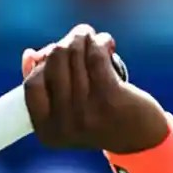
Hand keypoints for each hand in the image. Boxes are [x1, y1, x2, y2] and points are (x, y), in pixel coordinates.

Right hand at [23, 24, 170, 153]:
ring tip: (89, 35)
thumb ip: (47, 85)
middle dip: (65, 43)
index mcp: (48, 132)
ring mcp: (86, 112)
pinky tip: (105, 41)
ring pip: (74, 55)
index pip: (32, 85)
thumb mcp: (69, 109)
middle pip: (54, 64)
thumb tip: (31, 53)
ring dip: (82, 37)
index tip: (53, 55)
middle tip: (78, 37)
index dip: (40, 65)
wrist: (142, 138)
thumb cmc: (101, 117)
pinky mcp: (109, 98)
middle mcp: (64, 124)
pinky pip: (95, 57)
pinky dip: (99, 43)